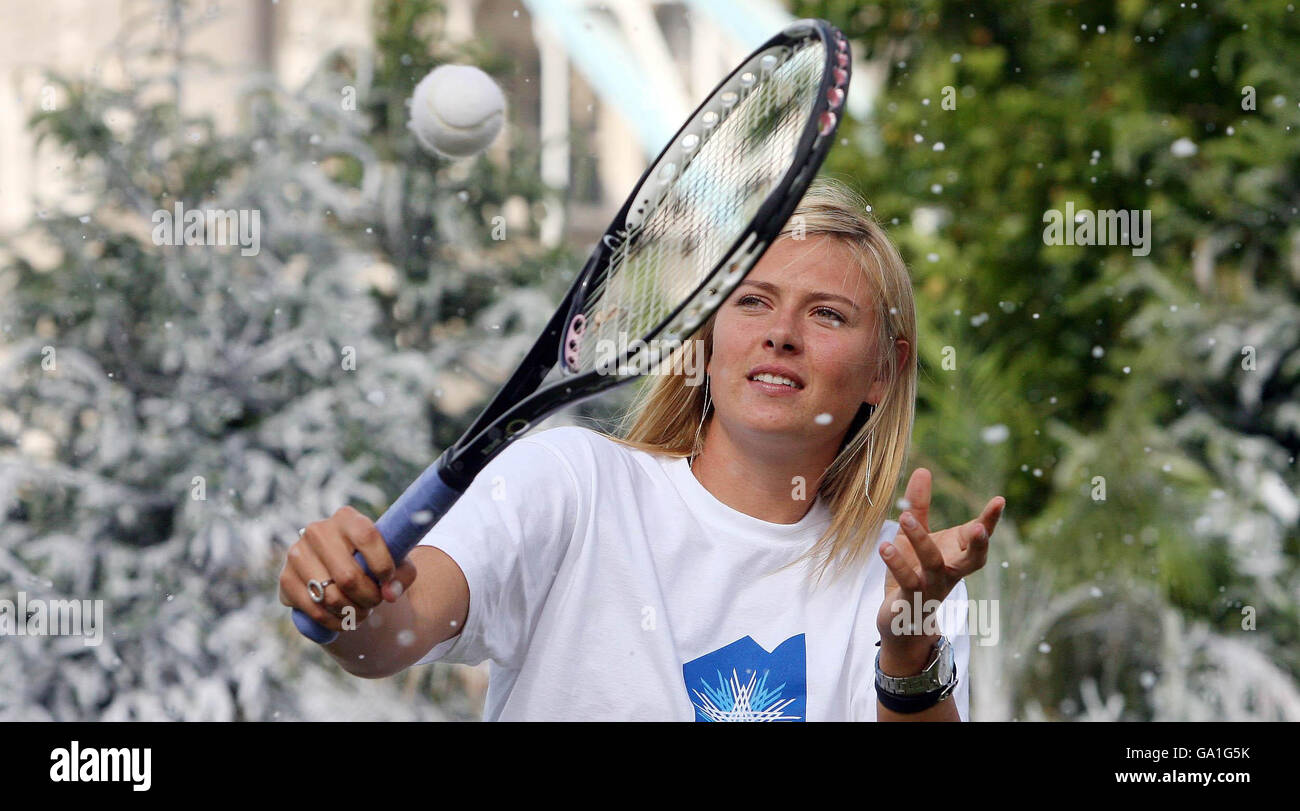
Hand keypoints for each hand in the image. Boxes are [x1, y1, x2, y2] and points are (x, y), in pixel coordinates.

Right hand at [278, 506, 417, 634]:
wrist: (339, 569)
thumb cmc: (372, 562)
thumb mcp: (395, 562)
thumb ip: (402, 575)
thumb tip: (390, 594)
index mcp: (347, 518)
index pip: (367, 537)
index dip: (382, 565)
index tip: (388, 580)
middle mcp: (318, 531)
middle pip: (348, 576)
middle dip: (368, 598)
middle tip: (376, 602)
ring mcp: (297, 554)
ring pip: (330, 597)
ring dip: (352, 612)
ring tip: (363, 612)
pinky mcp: (285, 579)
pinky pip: (314, 610)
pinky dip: (335, 622)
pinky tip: (345, 619)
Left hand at [875, 468, 1004, 673]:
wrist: (901, 622)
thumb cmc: (913, 572)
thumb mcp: (913, 536)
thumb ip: (918, 505)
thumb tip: (924, 469)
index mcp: (956, 556)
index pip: (978, 536)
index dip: (990, 520)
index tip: (1000, 500)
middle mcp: (950, 573)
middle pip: (973, 560)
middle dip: (979, 543)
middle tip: (981, 526)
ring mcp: (933, 588)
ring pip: (934, 565)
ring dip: (921, 541)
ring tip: (904, 517)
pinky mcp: (911, 601)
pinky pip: (908, 582)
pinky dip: (897, 565)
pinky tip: (885, 547)